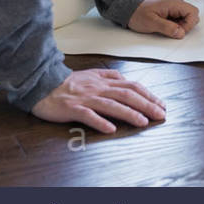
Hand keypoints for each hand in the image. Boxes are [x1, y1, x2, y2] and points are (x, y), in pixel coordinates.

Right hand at [31, 68, 165, 133]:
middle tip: (160, 114)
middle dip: (146, 104)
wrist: (42, 84)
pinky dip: (100, 122)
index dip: (148, 94)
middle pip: (126, 94)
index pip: (131, 85)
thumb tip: (126, 79)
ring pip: (111, 104)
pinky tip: (111, 129)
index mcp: (103, 80)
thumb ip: (109, 75)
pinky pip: (88, 115)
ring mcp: (85, 98)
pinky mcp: (72, 108)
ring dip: (129, 113)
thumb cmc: (67, 82)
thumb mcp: (91, 74)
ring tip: (143, 122)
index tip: (161, 104)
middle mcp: (98, 88)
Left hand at [128, 0, 198, 38]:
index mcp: (174, 3)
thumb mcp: (151, 23)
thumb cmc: (138, 13)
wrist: (130, 7)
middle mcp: (176, 2)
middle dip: (186, 25)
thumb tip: (181, 33)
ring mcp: (174, 5)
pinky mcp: (172, 9)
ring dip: (181, 25)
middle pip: (192, 14)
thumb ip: (167, 28)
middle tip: (173, 30)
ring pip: (187, 17)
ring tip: (167, 27)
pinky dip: (176, 24)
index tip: (179, 32)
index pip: (193, 12)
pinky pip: (180, 17)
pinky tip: (166, 25)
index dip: (189, 25)